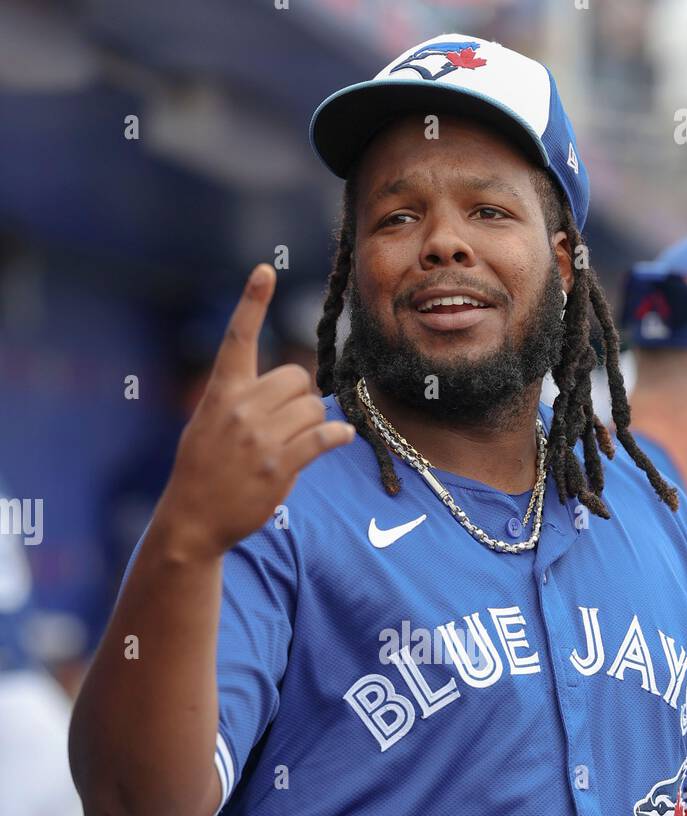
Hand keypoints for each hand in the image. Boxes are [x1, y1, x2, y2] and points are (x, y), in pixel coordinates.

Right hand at [162, 263, 354, 558]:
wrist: (192, 519)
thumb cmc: (202, 471)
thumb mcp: (207, 424)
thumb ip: (240, 400)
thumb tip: (290, 392)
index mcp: (221, 392)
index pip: (238, 338)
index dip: (252, 302)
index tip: (264, 270)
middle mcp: (240, 408)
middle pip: (297, 377)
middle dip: (302, 397)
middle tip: (290, 420)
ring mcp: (259, 437)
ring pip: (313, 407)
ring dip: (314, 422)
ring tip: (297, 441)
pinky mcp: (279, 464)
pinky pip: (323, 436)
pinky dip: (336, 436)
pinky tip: (339, 438)